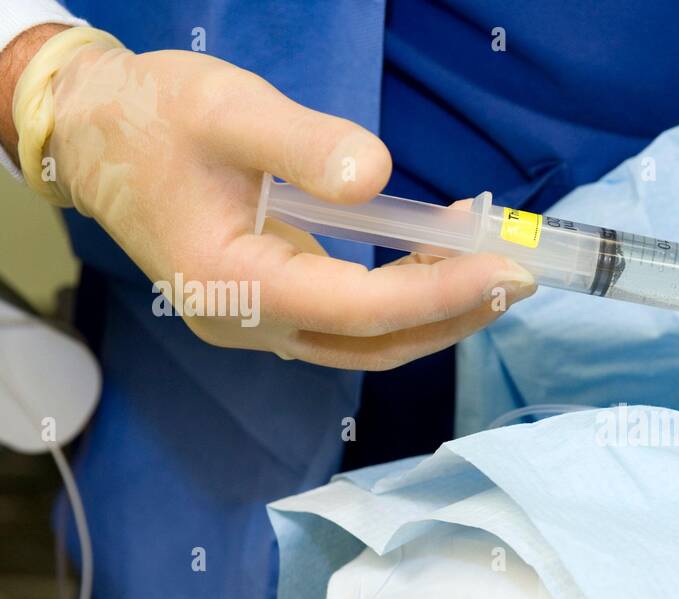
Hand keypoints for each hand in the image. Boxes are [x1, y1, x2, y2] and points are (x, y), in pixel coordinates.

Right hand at [28, 41, 534, 368]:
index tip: (504, 268)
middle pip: (372, 344)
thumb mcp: (225, 109)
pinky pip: (348, 322)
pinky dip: (401, 300)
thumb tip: (377, 176)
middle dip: (452, 316)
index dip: (438, 293)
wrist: (93, 137)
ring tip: (492, 269)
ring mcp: (256, 326)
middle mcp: (246, 324)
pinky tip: (437, 262)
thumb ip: (303, 143)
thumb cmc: (154, 118)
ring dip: (433, 314)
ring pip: (364, 343)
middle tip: (519, 277)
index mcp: (232, 284)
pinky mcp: (267, 311)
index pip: (359, 307)